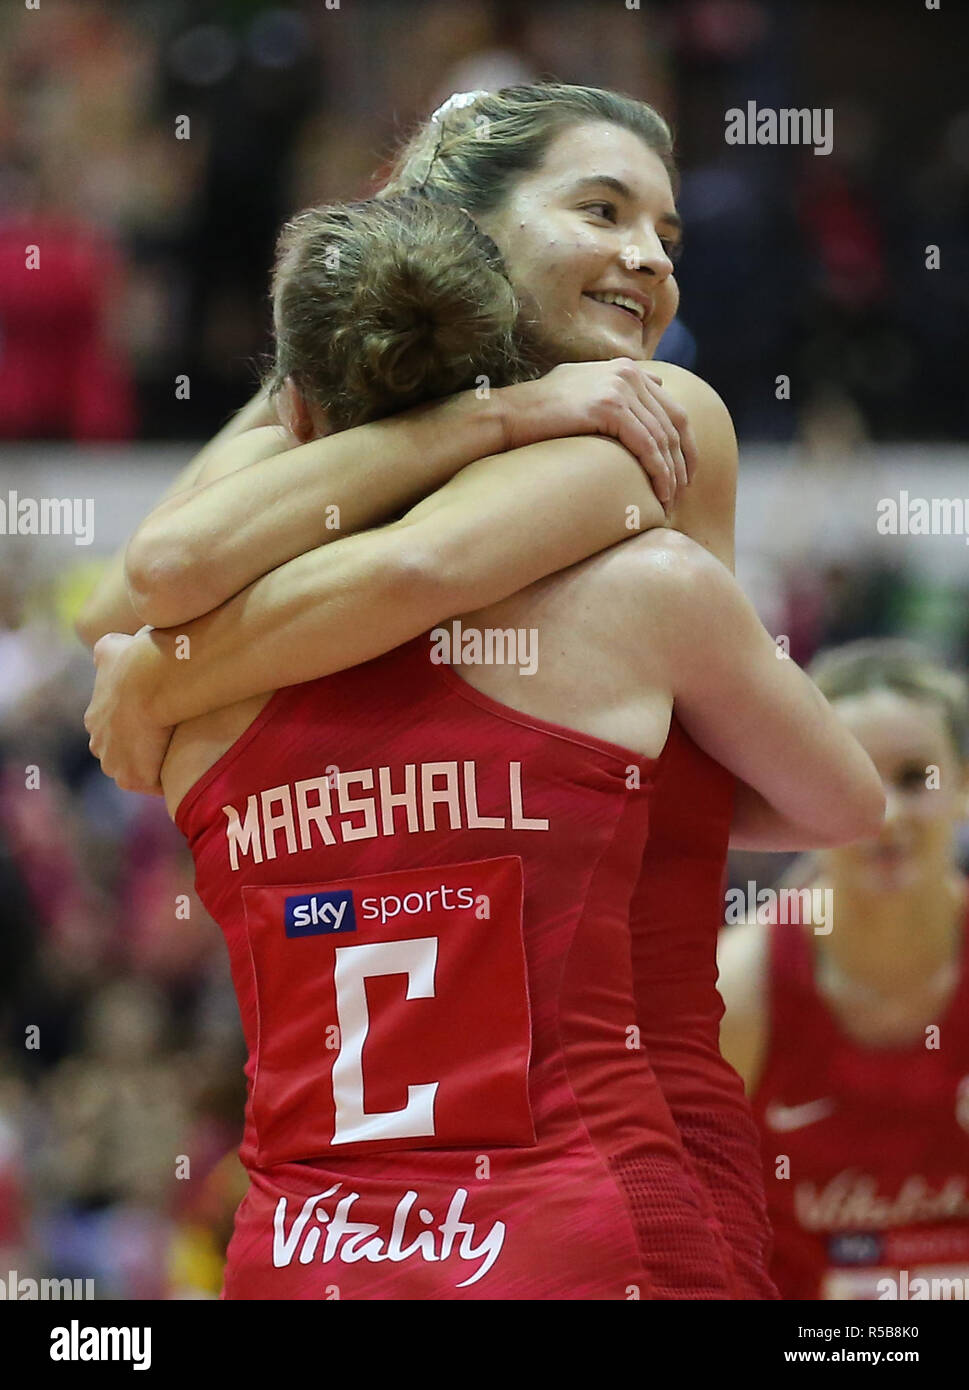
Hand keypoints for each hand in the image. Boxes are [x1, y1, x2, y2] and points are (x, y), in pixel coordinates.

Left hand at [83, 632, 172, 795]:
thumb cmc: (137, 661)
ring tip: (183, 755)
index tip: (159, 721)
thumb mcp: (112, 647)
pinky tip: (188, 765)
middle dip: (143, 752)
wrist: (151, 680)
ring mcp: (115, 765)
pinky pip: (156, 785)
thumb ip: (106, 650)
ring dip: (156, 766)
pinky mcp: (135, 778)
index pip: (116, 731)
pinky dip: (170, 778)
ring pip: (139, 771)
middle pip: (123, 756)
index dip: (137, 728)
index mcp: (96, 719)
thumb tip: (107, 648)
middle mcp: (100, 745)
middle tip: (172, 740)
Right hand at [502, 359, 697, 513]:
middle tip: (684, 489)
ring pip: (663, 436)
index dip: (683, 442)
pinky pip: (646, 444)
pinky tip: (659, 492)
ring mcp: (620, 386)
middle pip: (674, 421)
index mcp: (626, 368)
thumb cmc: (541, 412)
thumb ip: (617, 385)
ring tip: (670, 499)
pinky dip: (657, 471)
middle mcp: (628, 373)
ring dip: (671, 472)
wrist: (510, 415)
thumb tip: (654, 382)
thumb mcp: (583, 388)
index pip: (671, 407)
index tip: (684, 470)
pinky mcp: (610, 406)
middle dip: (683, 459)